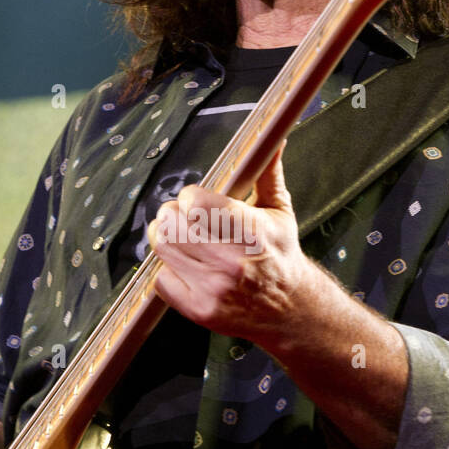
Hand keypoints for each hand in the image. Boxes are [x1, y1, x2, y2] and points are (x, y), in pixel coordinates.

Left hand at [146, 144, 308, 348]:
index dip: (191, 198)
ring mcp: (213, 288)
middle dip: (172, 215)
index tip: (198, 202)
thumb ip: (268, 173)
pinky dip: (168, 271)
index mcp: (250, 231)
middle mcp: (230, 261)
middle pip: (170, 223)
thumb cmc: (280, 254)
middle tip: (184, 219)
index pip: (193, 201)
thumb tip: (272, 138)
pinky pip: (160, 279)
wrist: (289, 308)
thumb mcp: (279, 211)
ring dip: (165, 238)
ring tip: (181, 238)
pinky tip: (187, 268)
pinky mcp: (199, 310)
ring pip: (162, 248)